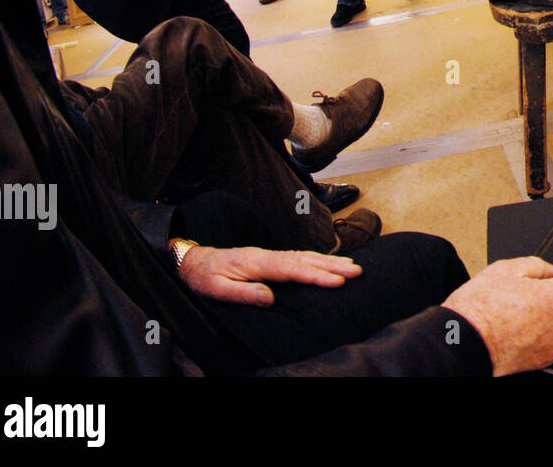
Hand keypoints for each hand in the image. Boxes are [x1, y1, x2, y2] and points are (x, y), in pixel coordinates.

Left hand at [177, 245, 361, 305]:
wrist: (195, 261)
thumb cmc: (205, 277)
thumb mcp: (217, 289)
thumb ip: (244, 293)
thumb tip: (270, 298)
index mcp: (258, 263)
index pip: (293, 269)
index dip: (316, 275)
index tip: (337, 281)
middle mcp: (268, 255)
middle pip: (306, 259)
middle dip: (333, 265)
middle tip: (357, 270)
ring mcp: (271, 255)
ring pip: (305, 256)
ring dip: (329, 261)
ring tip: (352, 265)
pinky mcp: (271, 258)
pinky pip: (299, 257)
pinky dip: (318, 259)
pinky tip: (330, 263)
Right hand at [442, 256, 552, 375]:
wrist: (465, 341)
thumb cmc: (483, 307)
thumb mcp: (508, 268)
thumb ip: (539, 265)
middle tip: (526, 298)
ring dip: (545, 320)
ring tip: (516, 315)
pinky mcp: (544, 361)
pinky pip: (548, 343)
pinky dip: (537, 337)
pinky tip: (516, 331)